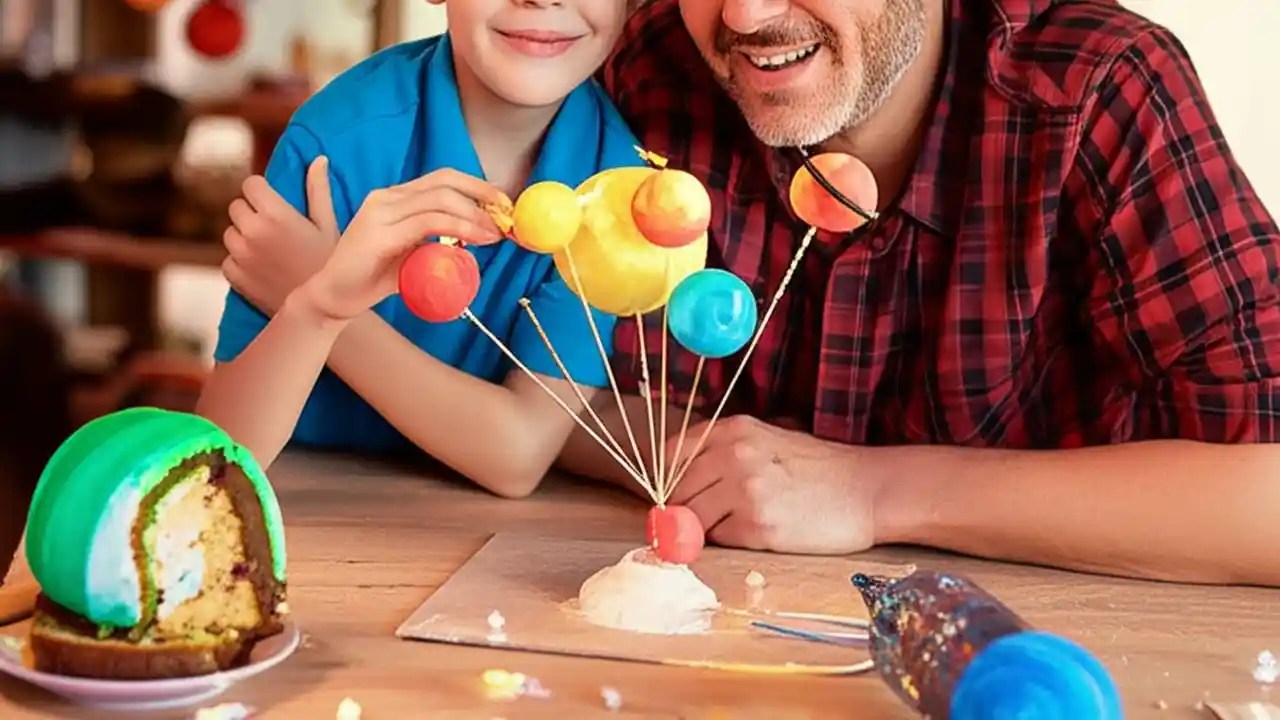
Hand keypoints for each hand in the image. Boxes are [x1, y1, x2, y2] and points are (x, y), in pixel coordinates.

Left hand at [222, 157, 339, 314]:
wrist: (322, 309)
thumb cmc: (330, 264)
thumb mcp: (329, 225)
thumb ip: (318, 190)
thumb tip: (317, 159)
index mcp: (275, 214)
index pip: (250, 185)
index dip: (260, 192)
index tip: (272, 202)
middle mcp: (252, 231)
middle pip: (237, 207)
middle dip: (251, 214)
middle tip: (274, 230)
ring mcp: (240, 255)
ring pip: (230, 233)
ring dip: (244, 237)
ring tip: (270, 251)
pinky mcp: (234, 275)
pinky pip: (228, 259)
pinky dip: (241, 262)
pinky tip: (264, 268)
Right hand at [301, 169, 508, 320]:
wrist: (333, 297)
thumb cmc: (373, 277)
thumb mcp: (412, 253)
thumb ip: (436, 241)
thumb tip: (475, 236)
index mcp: (394, 197)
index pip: (442, 179)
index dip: (476, 186)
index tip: (502, 203)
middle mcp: (386, 197)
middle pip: (445, 181)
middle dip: (482, 194)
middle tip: (507, 214)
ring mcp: (380, 212)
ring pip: (440, 199)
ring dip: (475, 215)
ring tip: (496, 233)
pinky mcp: (379, 233)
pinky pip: (429, 222)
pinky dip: (459, 228)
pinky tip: (476, 239)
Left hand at [664, 415, 874, 553]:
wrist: (868, 490)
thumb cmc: (817, 468)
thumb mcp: (765, 440)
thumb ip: (721, 451)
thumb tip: (673, 480)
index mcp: (733, 430)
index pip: (669, 455)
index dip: (666, 481)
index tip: (672, 496)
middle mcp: (735, 456)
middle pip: (677, 492)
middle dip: (683, 510)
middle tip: (701, 519)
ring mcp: (746, 492)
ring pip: (693, 519)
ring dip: (705, 527)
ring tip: (737, 523)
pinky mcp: (759, 527)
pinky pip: (720, 540)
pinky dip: (731, 541)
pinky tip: (759, 532)